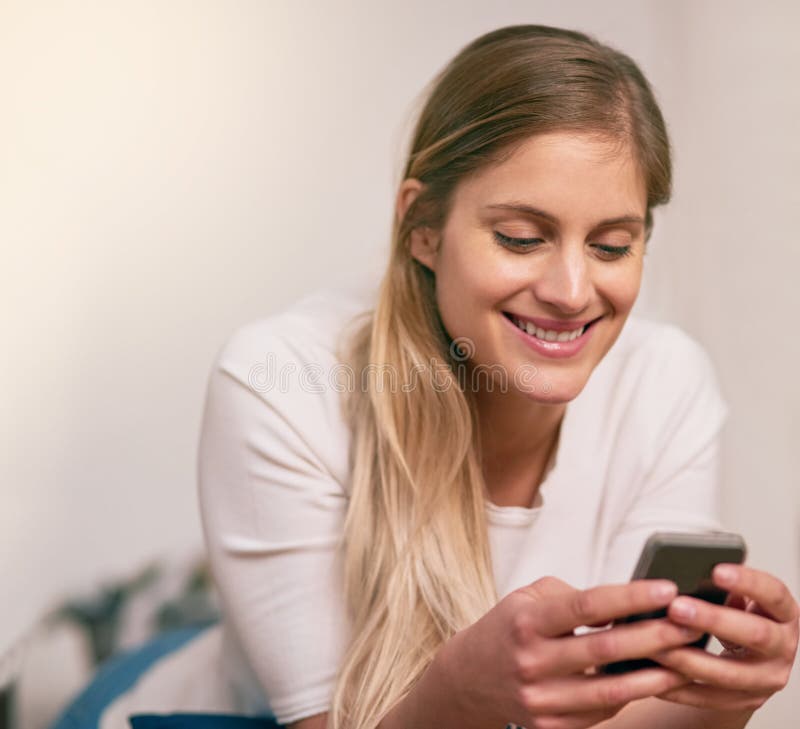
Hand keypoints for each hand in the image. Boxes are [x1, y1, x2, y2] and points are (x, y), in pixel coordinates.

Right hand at [436, 576, 699, 728]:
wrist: (469, 679)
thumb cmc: (507, 628)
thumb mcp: (527, 598)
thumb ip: (572, 596)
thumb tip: (626, 603)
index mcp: (527, 622)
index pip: (586, 606)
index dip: (630, 597)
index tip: (666, 588)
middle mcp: (533, 662)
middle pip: (607, 649)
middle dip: (656, 635)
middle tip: (691, 622)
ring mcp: (543, 699)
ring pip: (613, 688)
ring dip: (657, 673)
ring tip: (688, 657)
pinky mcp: (553, 726)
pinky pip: (604, 710)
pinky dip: (633, 693)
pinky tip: (656, 678)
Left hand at [652, 564, 799, 712]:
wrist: (749, 659)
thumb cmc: (737, 616)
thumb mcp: (738, 597)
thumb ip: (721, 587)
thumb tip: (683, 571)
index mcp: (783, 613)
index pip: (773, 594)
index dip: (748, 582)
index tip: (716, 571)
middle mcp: (782, 647)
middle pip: (755, 634)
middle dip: (713, 621)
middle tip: (676, 608)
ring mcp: (766, 678)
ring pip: (729, 673)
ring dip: (689, 659)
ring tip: (655, 644)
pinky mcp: (745, 700)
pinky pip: (709, 698)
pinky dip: (678, 687)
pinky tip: (654, 674)